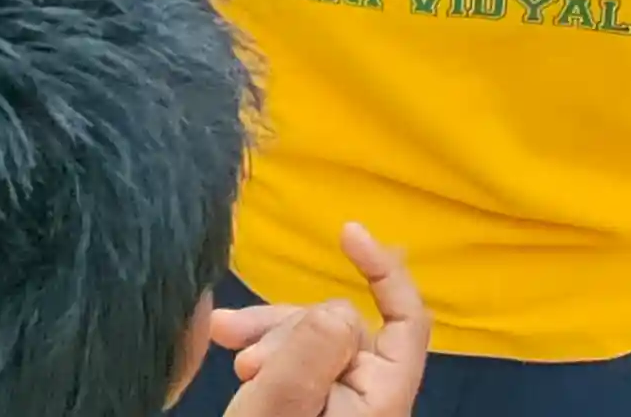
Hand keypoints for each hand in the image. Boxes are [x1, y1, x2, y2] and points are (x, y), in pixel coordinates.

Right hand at [210, 222, 429, 416]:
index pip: (407, 321)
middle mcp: (371, 397)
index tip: (346, 232)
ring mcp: (344, 405)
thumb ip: (309, 350)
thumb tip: (338, 304)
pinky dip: (265, 352)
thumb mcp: (279, 405)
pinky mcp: (318, 410)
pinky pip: (298, 362)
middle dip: (286, 322)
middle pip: (341, 326)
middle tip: (234, 343)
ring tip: (223, 342)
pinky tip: (230, 352)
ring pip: (313, 340)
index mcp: (382, 397)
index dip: (384, 271)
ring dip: (267, 335)